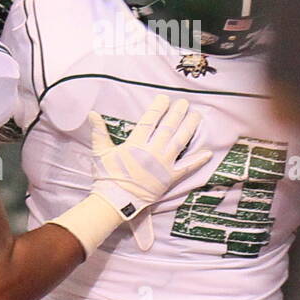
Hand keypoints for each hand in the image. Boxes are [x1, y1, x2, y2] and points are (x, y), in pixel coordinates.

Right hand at [87, 95, 211, 249]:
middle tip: (185, 103)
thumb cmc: (106, 176)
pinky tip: (207, 153)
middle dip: (177, 113)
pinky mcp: (170, 178)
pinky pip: (186, 168)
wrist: (115, 200)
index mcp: (136, 144)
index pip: (150, 120)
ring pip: (180, 142)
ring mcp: (163, 164)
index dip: (158, 107)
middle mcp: (152, 151)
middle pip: (168, 127)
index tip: (165, 98)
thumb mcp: (101, 152)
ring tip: (197, 116)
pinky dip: (198, 160)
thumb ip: (99, 131)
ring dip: (189, 128)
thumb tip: (92, 113)